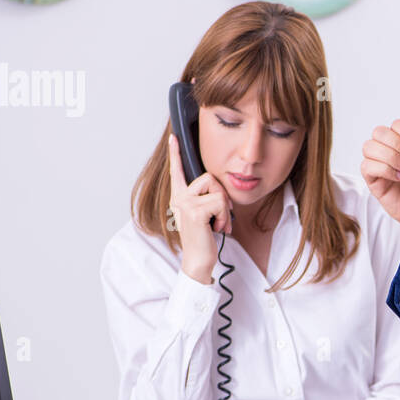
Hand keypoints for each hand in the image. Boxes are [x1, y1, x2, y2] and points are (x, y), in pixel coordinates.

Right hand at [167, 131, 232, 283]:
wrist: (198, 261)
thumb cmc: (203, 238)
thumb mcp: (204, 214)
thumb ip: (206, 199)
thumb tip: (219, 189)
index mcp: (179, 197)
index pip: (177, 172)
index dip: (175, 154)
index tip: (173, 138)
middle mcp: (179, 198)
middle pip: (209, 177)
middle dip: (222, 195)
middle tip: (221, 215)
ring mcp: (185, 203)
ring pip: (217, 190)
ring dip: (225, 209)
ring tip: (219, 224)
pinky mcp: (195, 211)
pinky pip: (221, 202)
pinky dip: (225, 217)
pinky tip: (218, 229)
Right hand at [360, 120, 399, 265]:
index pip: (398, 125)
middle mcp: (391, 151)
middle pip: (380, 132)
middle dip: (398, 143)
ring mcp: (380, 165)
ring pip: (369, 146)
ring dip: (390, 156)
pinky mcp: (374, 181)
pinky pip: (367, 166)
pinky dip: (384, 169)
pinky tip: (398, 178)